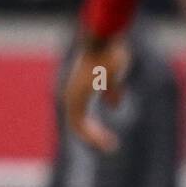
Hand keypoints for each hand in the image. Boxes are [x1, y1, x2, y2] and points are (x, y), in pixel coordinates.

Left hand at [62, 32, 130, 152]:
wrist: (104, 40)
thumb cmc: (110, 53)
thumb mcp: (113, 77)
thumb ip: (112, 91)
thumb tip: (113, 106)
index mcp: (80, 89)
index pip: (81, 116)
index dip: (93, 129)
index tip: (109, 139)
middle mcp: (72, 93)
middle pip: (78, 124)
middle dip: (93, 136)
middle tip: (110, 146)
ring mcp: (72, 96)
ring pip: (77, 127)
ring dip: (94, 138)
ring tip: (110, 146)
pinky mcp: (75, 98)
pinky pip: (79, 126)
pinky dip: (92, 136)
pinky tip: (108, 142)